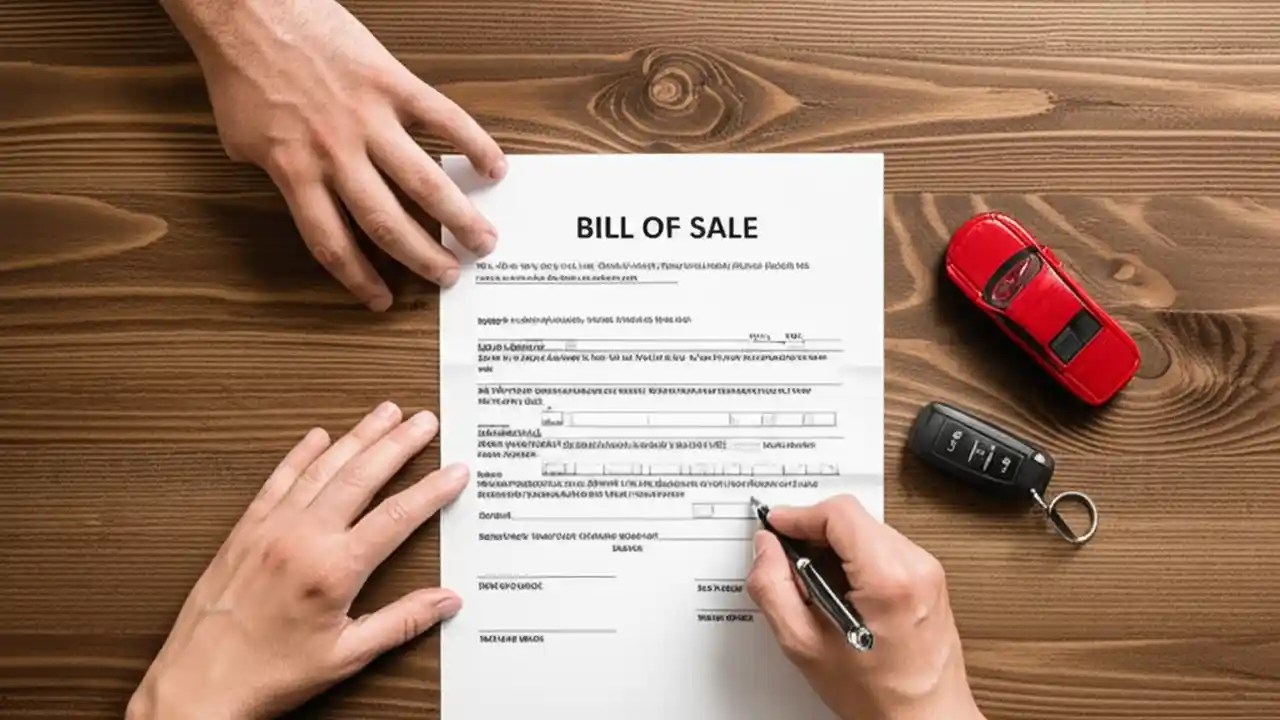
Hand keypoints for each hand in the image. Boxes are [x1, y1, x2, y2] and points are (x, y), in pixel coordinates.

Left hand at [127, 403, 467, 719]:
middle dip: (399, 444)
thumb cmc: (267, 675)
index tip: (455, 472)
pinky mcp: (245, 530)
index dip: (432, 490)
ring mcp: (270, 528)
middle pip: (362, 476)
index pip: (396, 516)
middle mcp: (301, 539)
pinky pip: (279, 479)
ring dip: (358, 436)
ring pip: (323, 468)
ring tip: (384, 413)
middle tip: (424, 421)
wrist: (198, 685)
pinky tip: (318, 437)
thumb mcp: (346, 655)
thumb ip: (401, 621)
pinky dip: (301, 454)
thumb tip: (444, 602)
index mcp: (332, 570)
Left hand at [161, 0, 506, 308]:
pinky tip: (493, 167)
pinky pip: (442, 119)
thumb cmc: (243, 70)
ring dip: (457, 217)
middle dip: (424, 258)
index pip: (332, 243)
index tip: (380, 299)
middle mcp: (336, 154)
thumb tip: (296, 192)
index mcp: (296, 172)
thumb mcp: (242, 140)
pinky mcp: (391, 84)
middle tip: (449, 275)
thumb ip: (276, 174)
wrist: (249, 10)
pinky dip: (473, 144)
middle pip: (388, 224)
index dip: (359, 278)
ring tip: (483, 239)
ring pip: (422, 182)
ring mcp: (368, 119)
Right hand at [747, 496, 984, 719]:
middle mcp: (916, 566)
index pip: (838, 513)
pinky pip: (883, 549)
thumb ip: (774, 588)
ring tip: (818, 589)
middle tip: (790, 566)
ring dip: (834, 548)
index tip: (776, 527)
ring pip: (866, 531)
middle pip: (852, 519)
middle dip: (814, 534)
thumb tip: (766, 549)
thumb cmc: (879, 696)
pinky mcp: (929, 579)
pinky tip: (843, 595)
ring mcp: (927, 571)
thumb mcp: (805, 645)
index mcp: (888, 577)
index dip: (799, 515)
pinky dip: (855, 560)